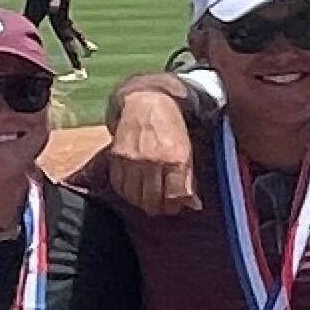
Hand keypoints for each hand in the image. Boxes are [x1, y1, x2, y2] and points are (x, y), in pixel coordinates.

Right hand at [109, 83, 200, 215]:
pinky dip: (126, 192)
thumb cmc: (172, 128)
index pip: (174, 196)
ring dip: (141, 202)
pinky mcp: (116, 156)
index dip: (175, 206)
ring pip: (133, 196)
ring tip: (148, 199)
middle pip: (151, 200)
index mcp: (175, 159)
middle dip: (159, 208)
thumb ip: (189, 179)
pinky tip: (134, 190)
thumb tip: (193, 206)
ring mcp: (132, 159)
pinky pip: (118, 184)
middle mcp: (152, 160)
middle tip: (162, 205)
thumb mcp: (188, 150)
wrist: (148, 102)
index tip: (175, 206)